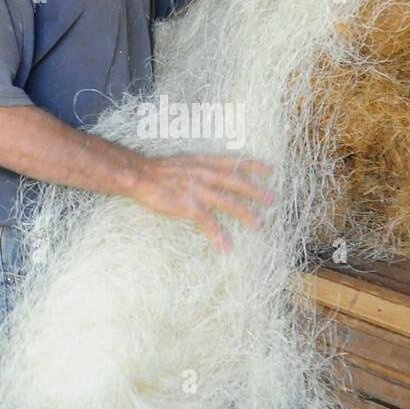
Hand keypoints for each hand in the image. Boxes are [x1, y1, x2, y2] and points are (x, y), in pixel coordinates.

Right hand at [128, 153, 273, 251]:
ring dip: (245, 214)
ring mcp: (197, 190)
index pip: (232, 162)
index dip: (251, 165)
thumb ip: (197, 167)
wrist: (138, 175)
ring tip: (259, 225)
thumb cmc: (156, 170)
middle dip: (255, 191)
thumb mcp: (181, 161)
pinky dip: (218, 236)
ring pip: (228, 202)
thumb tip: (208, 174)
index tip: (268, 169)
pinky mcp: (188, 206)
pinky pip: (208, 223)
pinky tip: (226, 246)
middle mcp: (204, 173)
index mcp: (202, 162)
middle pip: (235, 182)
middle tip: (272, 199)